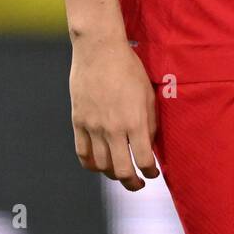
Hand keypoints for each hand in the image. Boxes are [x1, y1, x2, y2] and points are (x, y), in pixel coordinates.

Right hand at [70, 35, 159, 189]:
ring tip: (120, 174)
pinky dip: (91, 165)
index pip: (143, 160)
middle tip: (138, 184)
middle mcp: (113, 128)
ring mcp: (93, 126)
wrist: (99, 50)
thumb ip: (149, 122)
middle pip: (122, 170)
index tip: (154, 173)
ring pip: (102, 165)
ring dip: (113, 174)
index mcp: (134, 120)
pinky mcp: (78, 121)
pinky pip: (83, 153)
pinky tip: (99, 165)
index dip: (151, 172)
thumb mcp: (148, 94)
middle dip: (133, 183)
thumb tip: (149, 145)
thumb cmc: (129, 68)